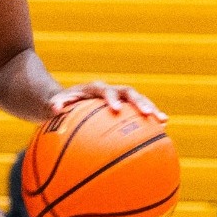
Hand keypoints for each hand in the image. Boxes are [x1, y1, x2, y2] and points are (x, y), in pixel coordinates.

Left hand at [47, 81, 166, 121]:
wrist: (69, 100)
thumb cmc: (61, 104)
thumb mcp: (54, 103)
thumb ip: (55, 104)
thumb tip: (53, 109)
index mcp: (94, 89)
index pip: (104, 91)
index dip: (111, 98)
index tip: (115, 109)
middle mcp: (110, 91)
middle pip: (127, 92)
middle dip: (138, 101)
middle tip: (146, 113)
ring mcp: (120, 98)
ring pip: (138, 100)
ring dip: (150, 108)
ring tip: (162, 119)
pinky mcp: (125, 106)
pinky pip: (139, 112)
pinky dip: (150, 118)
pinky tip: (163, 127)